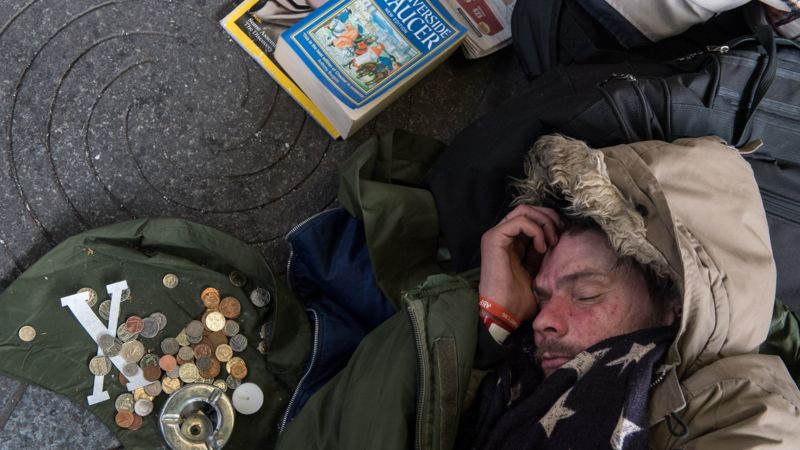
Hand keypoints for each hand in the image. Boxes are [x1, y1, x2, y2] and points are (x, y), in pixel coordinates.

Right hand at [478, 205, 562, 323]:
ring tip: (552, 242)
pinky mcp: (494, 238)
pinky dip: (536, 230)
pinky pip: (520, 221)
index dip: (550, 221)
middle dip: (549, 217)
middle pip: (528, 209)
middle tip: (560, 233)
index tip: (563, 235)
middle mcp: (502, 235)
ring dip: (544, 222)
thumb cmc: (519, 299)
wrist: (504, 312)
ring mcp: (496, 235)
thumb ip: (542, 253)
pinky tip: (543, 247)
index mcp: (511, 242)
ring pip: (524, 210)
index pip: (531, 217)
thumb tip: (559, 237)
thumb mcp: (537, 270)